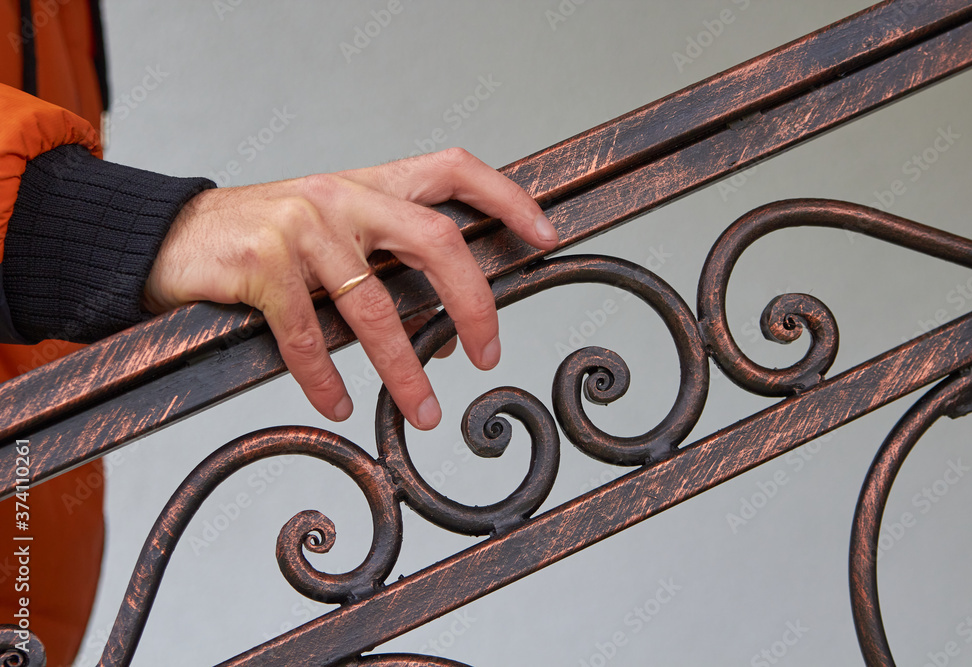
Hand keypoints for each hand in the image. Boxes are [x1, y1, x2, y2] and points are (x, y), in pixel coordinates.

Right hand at [142, 148, 557, 428]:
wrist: (171, 236)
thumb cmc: (266, 240)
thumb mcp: (334, 232)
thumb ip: (386, 261)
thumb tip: (447, 324)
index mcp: (369, 184)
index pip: (452, 169)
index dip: (505, 197)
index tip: (544, 235)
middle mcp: (342, 196)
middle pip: (435, 239)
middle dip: (472, 300)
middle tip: (488, 353)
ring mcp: (301, 225)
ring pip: (372, 303)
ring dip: (404, 366)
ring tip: (422, 410)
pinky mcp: (260, 262)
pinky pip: (306, 333)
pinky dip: (325, 378)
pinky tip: (340, 405)